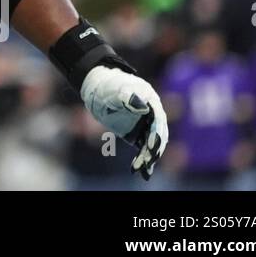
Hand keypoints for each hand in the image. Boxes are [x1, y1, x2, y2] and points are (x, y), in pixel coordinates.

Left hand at [81, 65, 168, 179]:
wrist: (97, 88)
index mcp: (151, 100)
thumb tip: (143, 106)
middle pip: (158, 134)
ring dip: (148, 157)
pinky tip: (141, 171)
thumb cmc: (108, 86)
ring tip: (142, 170)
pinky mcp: (137, 133)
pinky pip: (143, 148)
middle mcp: (152, 114)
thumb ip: (128, 97)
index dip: (156, 133)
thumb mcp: (116, 89)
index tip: (151, 146)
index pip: (158, 119)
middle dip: (153, 149)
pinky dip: (143, 159)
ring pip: (151, 144)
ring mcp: (145, 124)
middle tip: (147, 162)